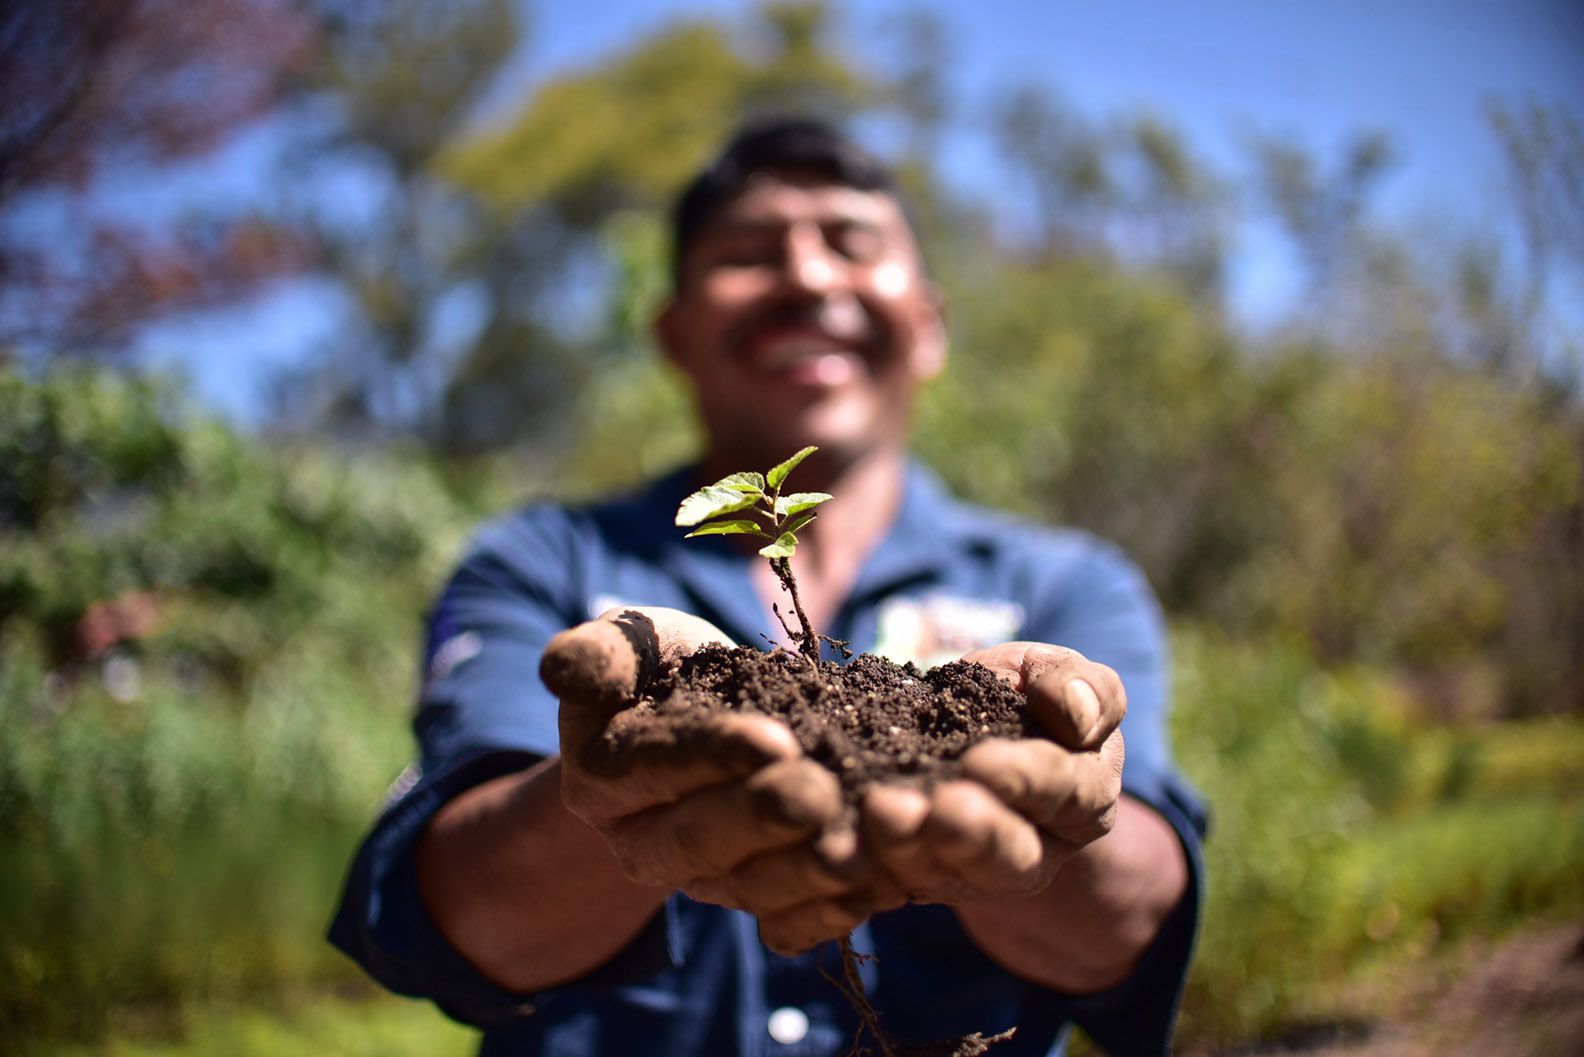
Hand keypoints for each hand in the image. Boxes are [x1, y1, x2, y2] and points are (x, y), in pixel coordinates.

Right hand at [540, 606, 901, 953]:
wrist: (698, 721)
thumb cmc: (663, 671)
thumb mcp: (629, 644)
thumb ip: (598, 653)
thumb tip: (560, 670)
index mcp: (602, 778)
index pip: (655, 766)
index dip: (711, 755)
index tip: (775, 737)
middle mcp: (642, 842)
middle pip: (699, 840)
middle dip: (762, 818)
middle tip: (821, 793)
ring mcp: (702, 879)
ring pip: (750, 888)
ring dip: (806, 872)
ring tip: (859, 848)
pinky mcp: (755, 900)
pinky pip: (789, 922)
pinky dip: (834, 910)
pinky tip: (880, 884)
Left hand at [860, 642, 1125, 904]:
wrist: (968, 732)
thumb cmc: (1027, 699)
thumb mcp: (1058, 677)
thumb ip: (1084, 688)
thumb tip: (1078, 714)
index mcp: (1083, 797)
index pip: (1063, 792)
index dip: (1024, 780)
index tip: (979, 762)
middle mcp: (1035, 850)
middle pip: (1010, 857)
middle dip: (969, 836)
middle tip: (934, 810)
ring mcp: (971, 872)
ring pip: (945, 873)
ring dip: (909, 847)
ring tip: (880, 814)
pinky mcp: (917, 878)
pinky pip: (891, 878)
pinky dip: (865, 859)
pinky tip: (840, 837)